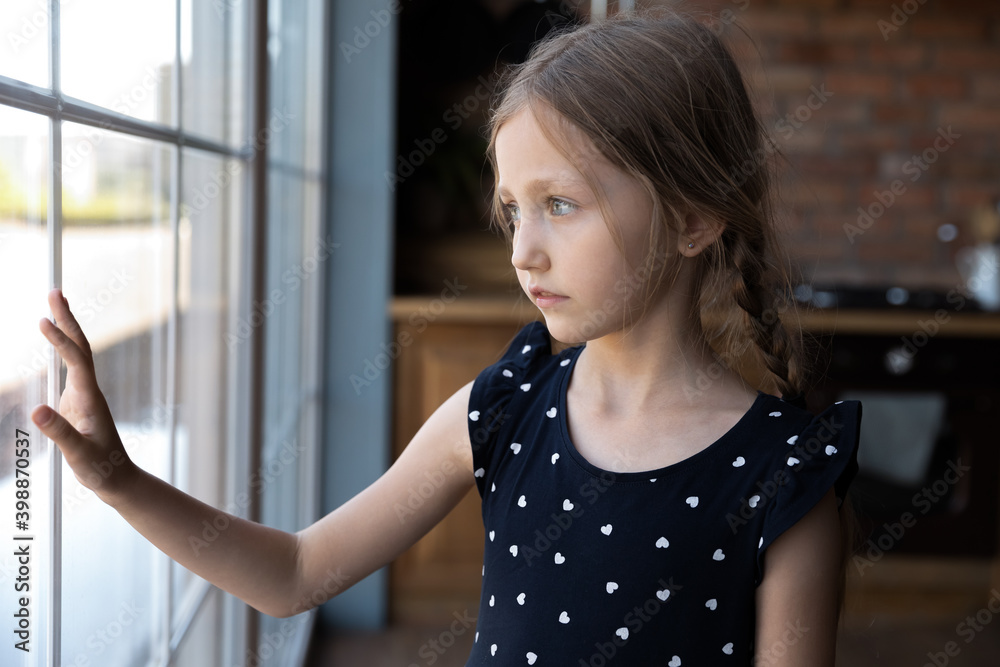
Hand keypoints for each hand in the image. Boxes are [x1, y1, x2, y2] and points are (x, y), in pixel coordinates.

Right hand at [30, 288, 136, 503]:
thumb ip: (60, 433)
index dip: (61, 340)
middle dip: (67, 319)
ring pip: (76, 353)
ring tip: (54, 303)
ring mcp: (84, 394)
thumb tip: (37, 410)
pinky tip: (55, 338)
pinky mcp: (77, 401)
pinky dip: (61, 347)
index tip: (43, 321)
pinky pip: (69, 366)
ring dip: (66, 327)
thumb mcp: (78, 453)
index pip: (77, 361)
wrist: (116, 478)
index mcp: (91, 398)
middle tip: (55, 291)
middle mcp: (89, 390)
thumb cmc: (101, 468)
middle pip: (80, 347)